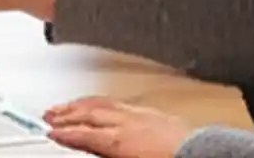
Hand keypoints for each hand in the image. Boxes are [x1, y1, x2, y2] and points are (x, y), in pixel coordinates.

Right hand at [44, 97, 192, 157]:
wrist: (205, 155)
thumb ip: (104, 153)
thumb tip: (86, 148)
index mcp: (121, 139)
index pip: (85, 133)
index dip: (65, 132)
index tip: (50, 132)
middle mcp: (128, 122)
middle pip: (89, 114)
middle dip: (66, 113)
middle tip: (48, 114)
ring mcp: (141, 114)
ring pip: (103, 104)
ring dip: (81, 103)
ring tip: (67, 105)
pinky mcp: (155, 112)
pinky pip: (119, 102)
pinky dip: (103, 101)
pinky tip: (100, 102)